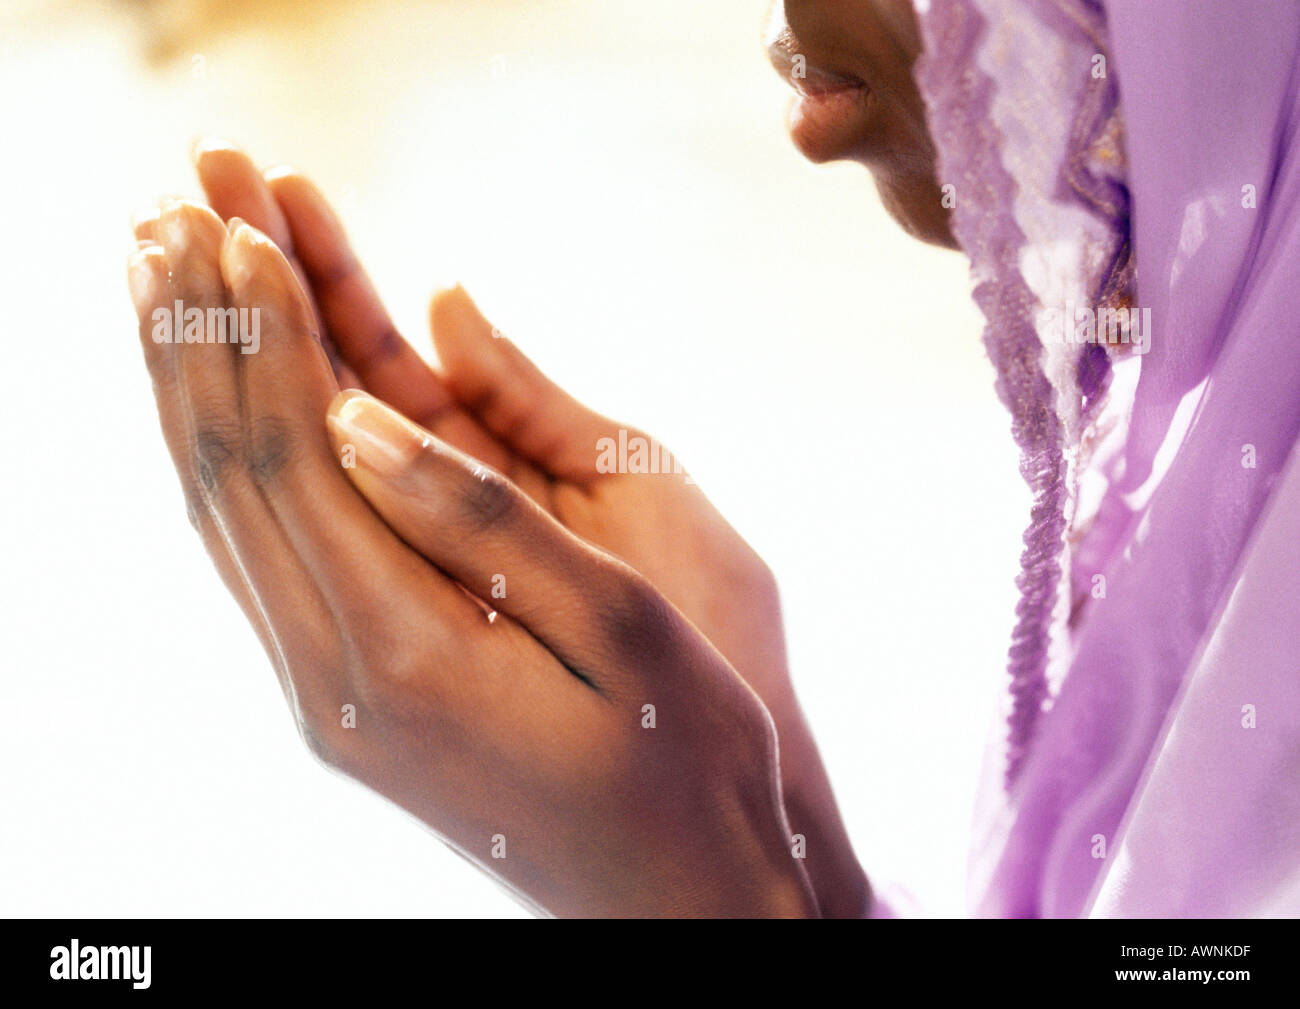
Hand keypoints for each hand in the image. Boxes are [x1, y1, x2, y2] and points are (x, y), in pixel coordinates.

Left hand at [127, 200, 819, 916]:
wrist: (673, 900)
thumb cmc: (685, 755)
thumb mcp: (626, 624)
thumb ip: (488, 520)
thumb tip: (368, 419)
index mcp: (406, 653)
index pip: (299, 456)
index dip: (263, 330)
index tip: (234, 217)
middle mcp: (334, 684)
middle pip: (233, 478)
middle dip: (199, 335)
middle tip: (167, 206)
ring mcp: (327, 703)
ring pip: (227, 519)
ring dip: (193, 393)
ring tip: (161, 283)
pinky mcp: (344, 705)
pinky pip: (258, 561)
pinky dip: (227, 465)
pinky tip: (220, 412)